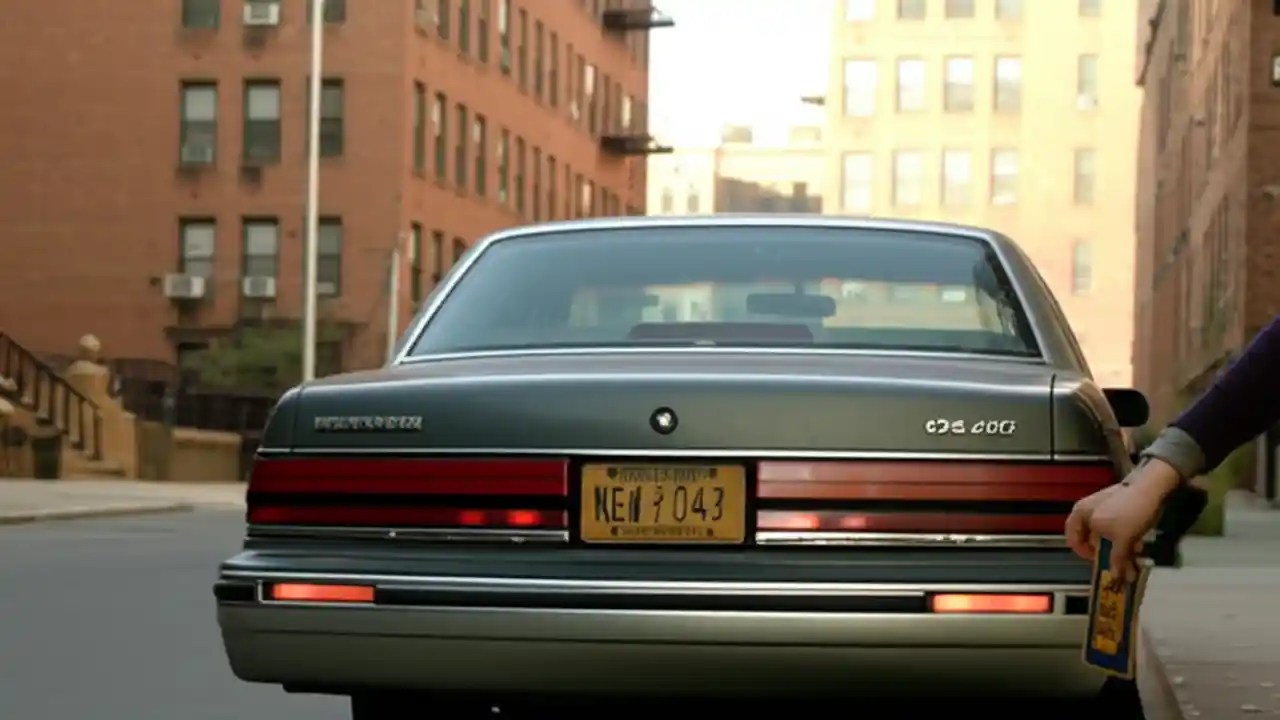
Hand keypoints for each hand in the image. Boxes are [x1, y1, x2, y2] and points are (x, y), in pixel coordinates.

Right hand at [1065, 458, 1181, 581]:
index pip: (1073, 540)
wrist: (1151, 487)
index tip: (1101, 563)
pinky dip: (1123, 537)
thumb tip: (1115, 578)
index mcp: (1081, 516)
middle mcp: (1087, 510)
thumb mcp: (1124, 540)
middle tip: (1120, 565)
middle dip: (1108, 555)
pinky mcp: (1115, 505)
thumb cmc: (1131, 512)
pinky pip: (1114, 526)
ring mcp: (1101, 507)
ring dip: (1119, 548)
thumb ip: (1117, 560)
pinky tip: (1138, 543)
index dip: (1086, 555)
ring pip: (1106, 534)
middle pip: (1091, 539)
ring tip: (1134, 557)